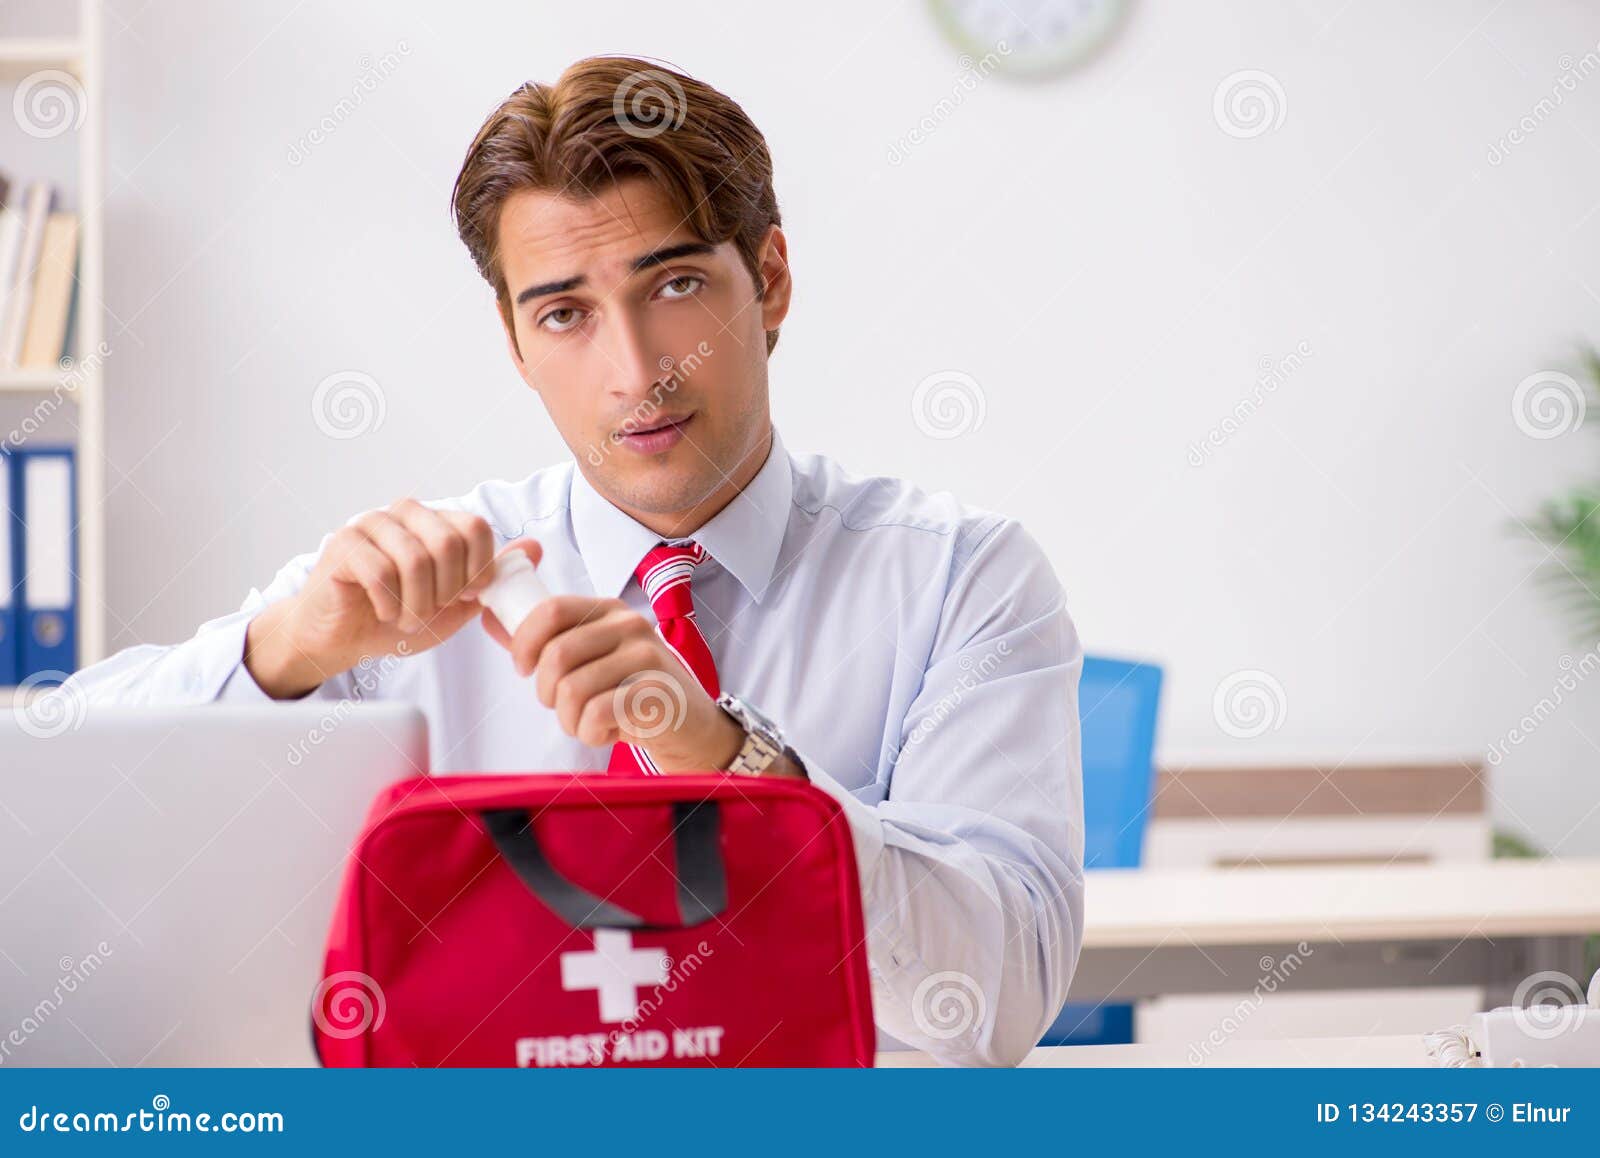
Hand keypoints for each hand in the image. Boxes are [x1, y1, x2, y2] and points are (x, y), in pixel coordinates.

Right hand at [244, 499, 508, 698]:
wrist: (341, 638)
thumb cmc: (396, 618)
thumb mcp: (455, 606)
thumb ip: (491, 579)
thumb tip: (535, 549)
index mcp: (435, 521)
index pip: (476, 528)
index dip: (477, 571)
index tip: (463, 598)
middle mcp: (405, 513)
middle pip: (449, 542)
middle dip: (446, 591)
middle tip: (429, 611)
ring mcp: (371, 523)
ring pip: (415, 559)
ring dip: (416, 604)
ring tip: (405, 617)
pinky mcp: (343, 544)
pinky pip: (380, 572)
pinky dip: (388, 605)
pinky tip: (382, 612)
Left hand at [481, 562, 742, 772]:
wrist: (690, 728)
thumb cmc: (631, 692)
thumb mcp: (589, 660)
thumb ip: (543, 639)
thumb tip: (490, 616)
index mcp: (607, 610)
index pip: (551, 610)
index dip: (524, 642)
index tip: (524, 669)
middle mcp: (629, 625)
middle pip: (556, 655)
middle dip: (546, 692)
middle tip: (562, 706)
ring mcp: (646, 657)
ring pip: (571, 690)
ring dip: (569, 720)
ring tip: (588, 722)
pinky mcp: (655, 693)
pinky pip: (595, 714)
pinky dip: (590, 733)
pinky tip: (607, 732)